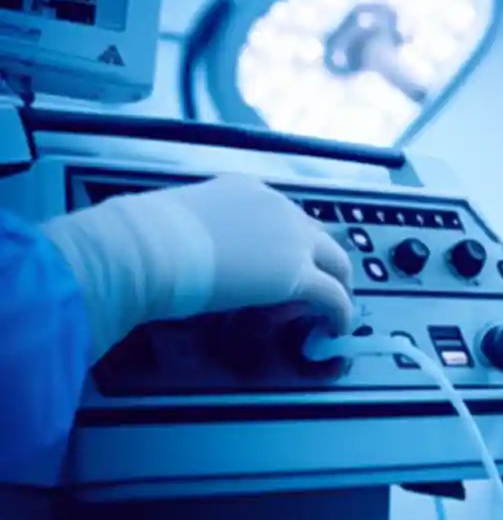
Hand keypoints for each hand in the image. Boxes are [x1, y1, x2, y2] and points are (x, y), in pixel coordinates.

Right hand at [43, 174, 353, 358]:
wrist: (149, 247)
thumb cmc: (146, 238)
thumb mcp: (180, 226)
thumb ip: (198, 235)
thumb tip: (192, 255)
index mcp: (246, 189)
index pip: (282, 215)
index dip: (290, 241)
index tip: (288, 261)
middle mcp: (277, 206)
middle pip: (317, 235)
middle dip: (323, 261)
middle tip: (323, 285)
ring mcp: (291, 238)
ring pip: (335, 261)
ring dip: (338, 284)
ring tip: (334, 309)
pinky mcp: (297, 274)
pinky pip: (332, 295)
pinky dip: (339, 313)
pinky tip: (335, 329)